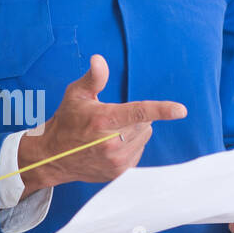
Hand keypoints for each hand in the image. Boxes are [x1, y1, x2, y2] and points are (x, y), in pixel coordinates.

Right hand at [18, 54, 186, 193]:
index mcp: (104, 120)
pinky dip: (131, 146)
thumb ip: (93, 78)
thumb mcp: (76, 95)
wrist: (53, 157)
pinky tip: (111, 146)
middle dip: (135, 117)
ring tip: (110, 133)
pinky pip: (139, 151)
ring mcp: (116, 160)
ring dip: (134, 132)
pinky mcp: (119, 172)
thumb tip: (99, 59)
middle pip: (145, 123)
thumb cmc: (66, 122)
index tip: (181, 110)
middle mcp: (112, 143)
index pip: (138, 112)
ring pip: (144, 137)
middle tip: (112, 118)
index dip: (162, 110)